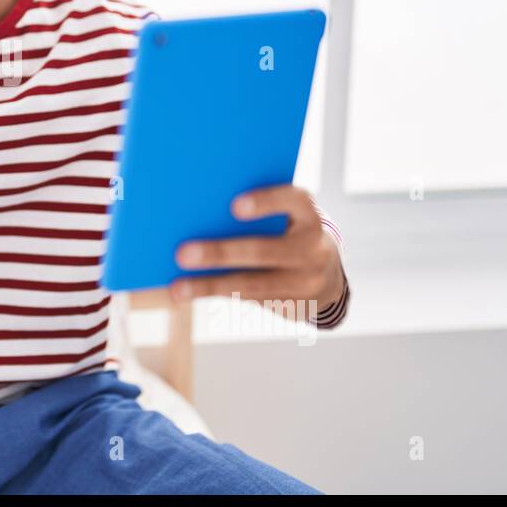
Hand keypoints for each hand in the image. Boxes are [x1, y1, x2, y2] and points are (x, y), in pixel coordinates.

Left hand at [171, 185, 344, 317]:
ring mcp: (306, 282)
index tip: (234, 205)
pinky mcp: (292, 306)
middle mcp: (313, 248)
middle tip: (181, 254)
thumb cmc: (290, 233)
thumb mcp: (288, 218)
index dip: (266, 202)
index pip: (294, 201)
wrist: (328, 278)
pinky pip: (249, 299)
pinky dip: (217, 295)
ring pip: (252, 284)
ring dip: (210, 286)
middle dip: (220, 253)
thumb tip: (200, 211)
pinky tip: (188, 294)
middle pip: (263, 250)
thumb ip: (261, 210)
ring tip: (177, 288)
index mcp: (310, 216)